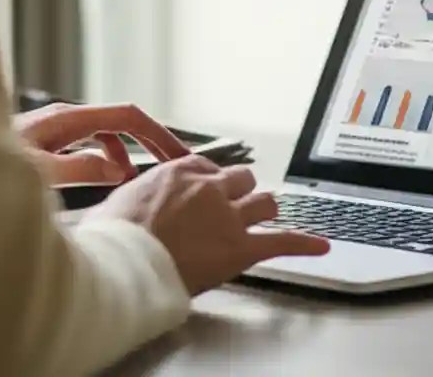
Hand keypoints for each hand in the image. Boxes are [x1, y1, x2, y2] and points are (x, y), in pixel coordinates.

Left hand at [16, 103, 189, 185]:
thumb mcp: (36, 173)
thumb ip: (79, 169)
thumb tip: (118, 170)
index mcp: (65, 120)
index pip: (127, 116)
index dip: (157, 134)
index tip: (180, 156)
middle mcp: (63, 119)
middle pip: (121, 123)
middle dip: (150, 143)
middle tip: (175, 169)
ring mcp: (56, 130)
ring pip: (106, 136)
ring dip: (129, 154)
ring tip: (145, 181)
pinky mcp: (49, 144)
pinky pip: (90, 147)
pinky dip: (108, 160)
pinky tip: (109, 180)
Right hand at [84, 157, 330, 294]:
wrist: (124, 264)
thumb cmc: (112, 238)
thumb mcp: (113, 203)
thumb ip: (130, 198)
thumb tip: (119, 206)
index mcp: (180, 172)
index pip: (208, 168)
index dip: (209, 184)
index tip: (206, 193)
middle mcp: (210, 188)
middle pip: (241, 180)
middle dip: (239, 193)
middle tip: (233, 208)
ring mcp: (229, 216)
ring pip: (264, 202)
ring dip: (264, 210)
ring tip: (264, 219)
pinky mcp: (241, 247)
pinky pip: (281, 241)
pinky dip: (303, 243)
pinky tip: (320, 245)